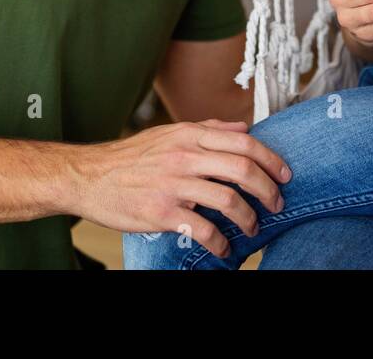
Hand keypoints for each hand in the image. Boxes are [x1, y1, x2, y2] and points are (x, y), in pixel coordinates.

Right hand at [68, 119, 290, 258]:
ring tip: (253, 228)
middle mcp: (184, 156)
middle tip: (277, 203)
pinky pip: (202, 229)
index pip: (243, 141)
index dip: (270, 158)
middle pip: (243, 169)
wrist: (88, 176)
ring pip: (228, 199)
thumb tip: (242, 126)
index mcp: (189, 135)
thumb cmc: (130, 157)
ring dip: (249, 218)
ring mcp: (173, 185)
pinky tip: (223, 247)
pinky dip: (220, 241)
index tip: (284, 173)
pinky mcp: (161, 212)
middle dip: (268, 189)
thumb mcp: (169, 133)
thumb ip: (207, 129)